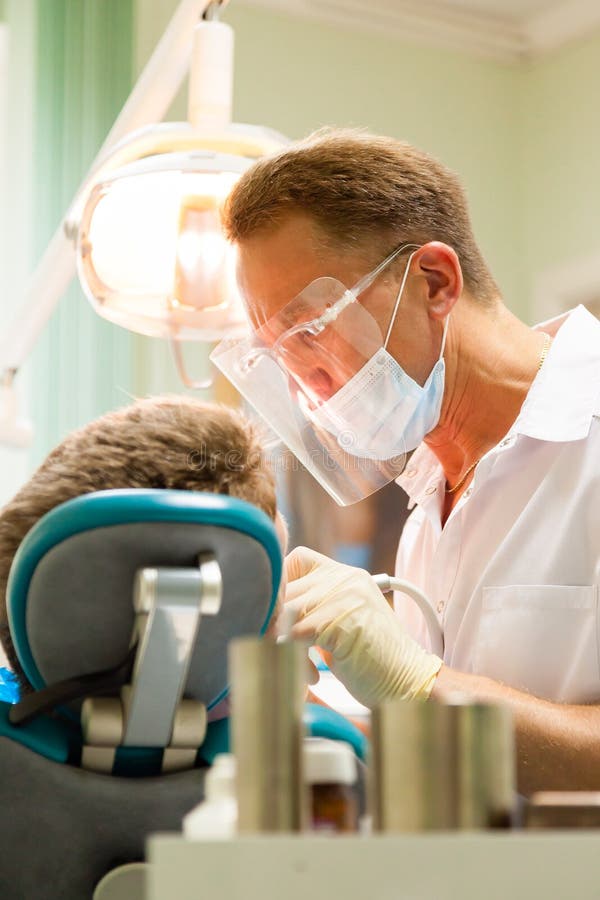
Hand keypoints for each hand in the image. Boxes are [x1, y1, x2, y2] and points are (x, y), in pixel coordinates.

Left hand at [283, 547, 441, 707]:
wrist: (410, 682)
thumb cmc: (373, 660)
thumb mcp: (343, 621)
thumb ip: (316, 607)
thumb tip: (272, 610)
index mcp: (347, 574)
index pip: (297, 559)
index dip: (282, 585)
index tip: (278, 616)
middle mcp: (346, 578)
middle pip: (287, 587)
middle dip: (276, 621)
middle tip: (282, 649)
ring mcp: (345, 596)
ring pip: (287, 610)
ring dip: (283, 641)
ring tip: (300, 665)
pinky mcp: (341, 620)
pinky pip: (295, 633)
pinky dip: (295, 657)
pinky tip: (311, 674)